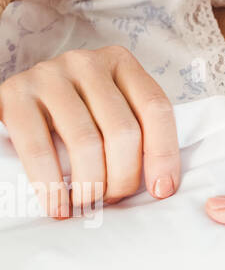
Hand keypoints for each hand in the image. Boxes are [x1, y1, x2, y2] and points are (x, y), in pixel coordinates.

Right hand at [0, 45, 179, 216]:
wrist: (19, 95)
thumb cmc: (76, 108)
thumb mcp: (110, 107)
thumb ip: (136, 130)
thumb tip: (159, 185)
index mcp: (120, 62)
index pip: (156, 109)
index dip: (164, 154)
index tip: (161, 190)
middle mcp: (87, 63)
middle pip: (123, 130)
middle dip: (124, 176)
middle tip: (114, 199)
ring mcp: (49, 76)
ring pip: (86, 142)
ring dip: (91, 185)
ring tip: (88, 204)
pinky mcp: (14, 95)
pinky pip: (39, 149)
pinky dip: (51, 185)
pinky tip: (57, 206)